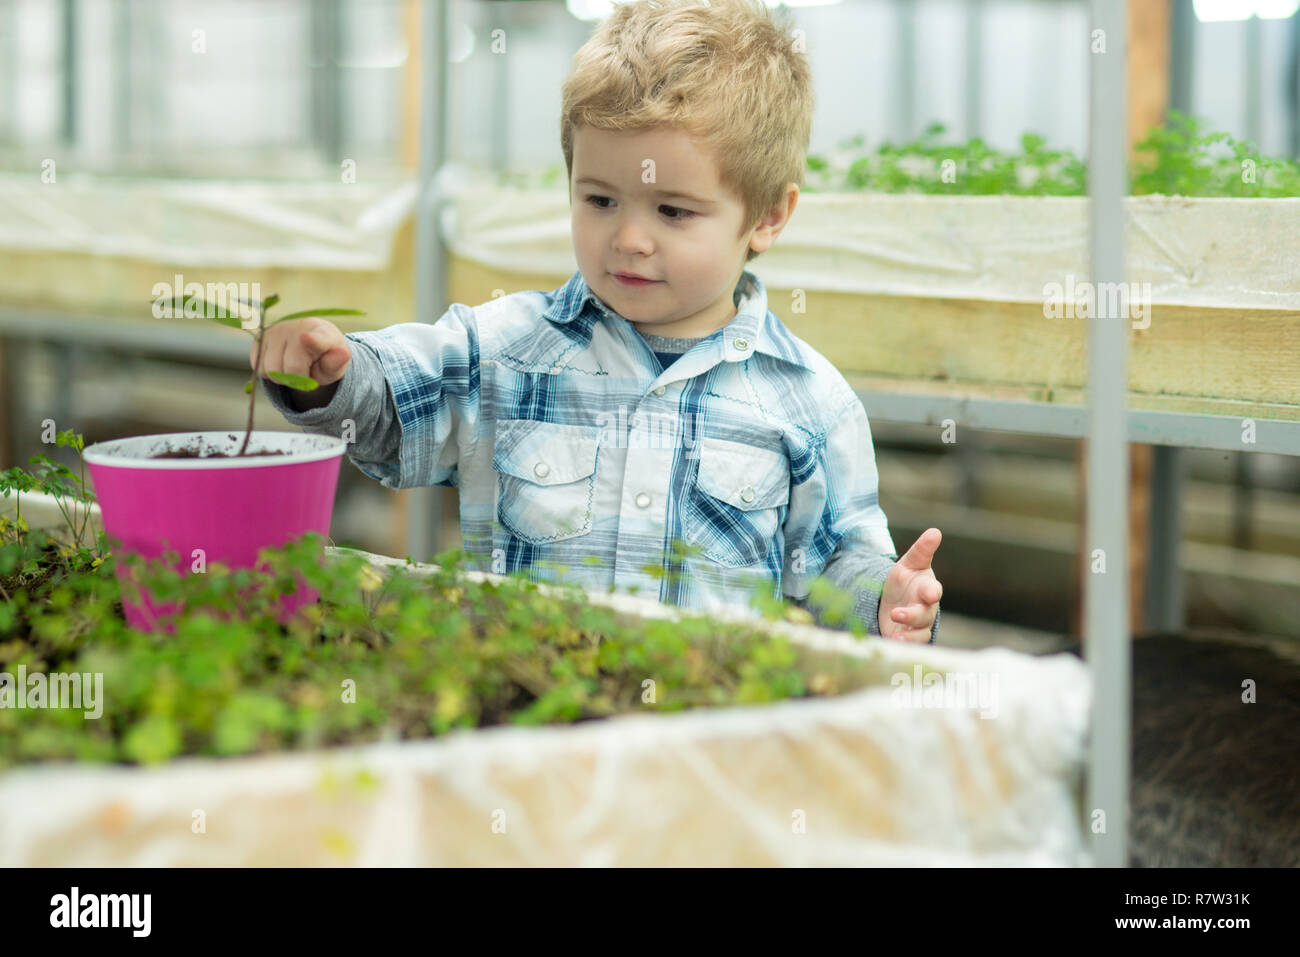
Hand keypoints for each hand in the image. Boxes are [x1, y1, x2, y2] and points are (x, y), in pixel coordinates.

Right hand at [250, 318, 350, 386]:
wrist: (309, 341)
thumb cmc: (325, 357)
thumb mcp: (335, 366)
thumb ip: (336, 363)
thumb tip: (343, 354)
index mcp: (323, 333)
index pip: (316, 339)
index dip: (312, 341)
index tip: (305, 338)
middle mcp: (297, 327)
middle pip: (290, 368)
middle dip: (298, 378)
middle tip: (306, 373)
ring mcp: (276, 330)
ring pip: (270, 370)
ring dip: (281, 377)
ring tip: (293, 368)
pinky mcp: (260, 338)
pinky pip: (259, 368)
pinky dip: (269, 373)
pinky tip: (280, 362)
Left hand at [878, 527, 942, 641]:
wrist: (893, 601)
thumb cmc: (906, 580)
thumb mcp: (909, 563)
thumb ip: (921, 550)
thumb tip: (935, 531)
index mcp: (927, 588)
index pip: (933, 590)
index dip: (932, 592)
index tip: (931, 593)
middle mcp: (926, 608)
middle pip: (925, 614)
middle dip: (913, 615)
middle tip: (897, 613)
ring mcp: (918, 626)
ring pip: (919, 634)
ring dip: (908, 636)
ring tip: (894, 636)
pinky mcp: (908, 638)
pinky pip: (911, 645)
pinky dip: (903, 646)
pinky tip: (891, 643)